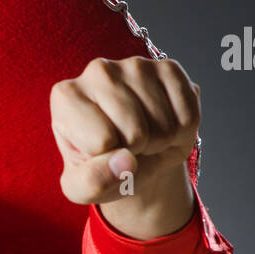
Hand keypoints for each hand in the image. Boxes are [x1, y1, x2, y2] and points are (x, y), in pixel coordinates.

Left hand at [49, 56, 199, 235]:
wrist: (132, 154)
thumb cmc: (100, 169)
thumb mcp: (83, 188)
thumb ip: (93, 182)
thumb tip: (125, 162)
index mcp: (65, 96)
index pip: (101, 142)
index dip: (109, 161)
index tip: (102, 153)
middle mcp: (97, 71)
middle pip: (135, 132)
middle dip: (137, 152)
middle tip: (127, 147)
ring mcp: (135, 65)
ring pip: (164, 125)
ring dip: (160, 143)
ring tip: (144, 137)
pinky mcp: (168, 68)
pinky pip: (188, 115)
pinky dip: (182, 132)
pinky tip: (164, 124)